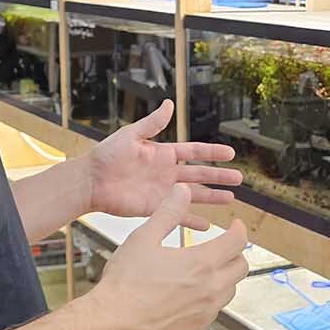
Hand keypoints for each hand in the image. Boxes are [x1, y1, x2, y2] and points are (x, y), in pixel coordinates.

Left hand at [84, 99, 242, 230]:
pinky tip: (207, 226)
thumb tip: (169, 103)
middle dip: (219, 176)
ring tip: (231, 200)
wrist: (90, 181)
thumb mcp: (131, 136)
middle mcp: (167, 173)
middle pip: (200, 174)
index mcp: (163, 154)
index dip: (212, 152)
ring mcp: (162, 192)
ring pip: (194, 195)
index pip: (195, 152)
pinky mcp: (154, 208)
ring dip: (212, 197)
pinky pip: (177, 216)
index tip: (231, 153)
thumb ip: (152, 124)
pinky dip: (192, 222)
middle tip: (239, 179)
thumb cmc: (107, 156)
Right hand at [88, 185, 249, 329]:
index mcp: (202, 262)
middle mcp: (211, 288)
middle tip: (223, 245)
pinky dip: (213, 296)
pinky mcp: (197, 326)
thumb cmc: (125, 283)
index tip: (235, 225)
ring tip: (208, 268)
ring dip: (226, 275)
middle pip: (241, 266)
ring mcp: (205, 310)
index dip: (239, 229)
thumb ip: (168, 213)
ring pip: (231, 289)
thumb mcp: (144, 238)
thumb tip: (182, 192)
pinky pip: (216, 309)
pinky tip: (195, 291)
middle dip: (236, 252)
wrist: (113, 325)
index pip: (237, 242)